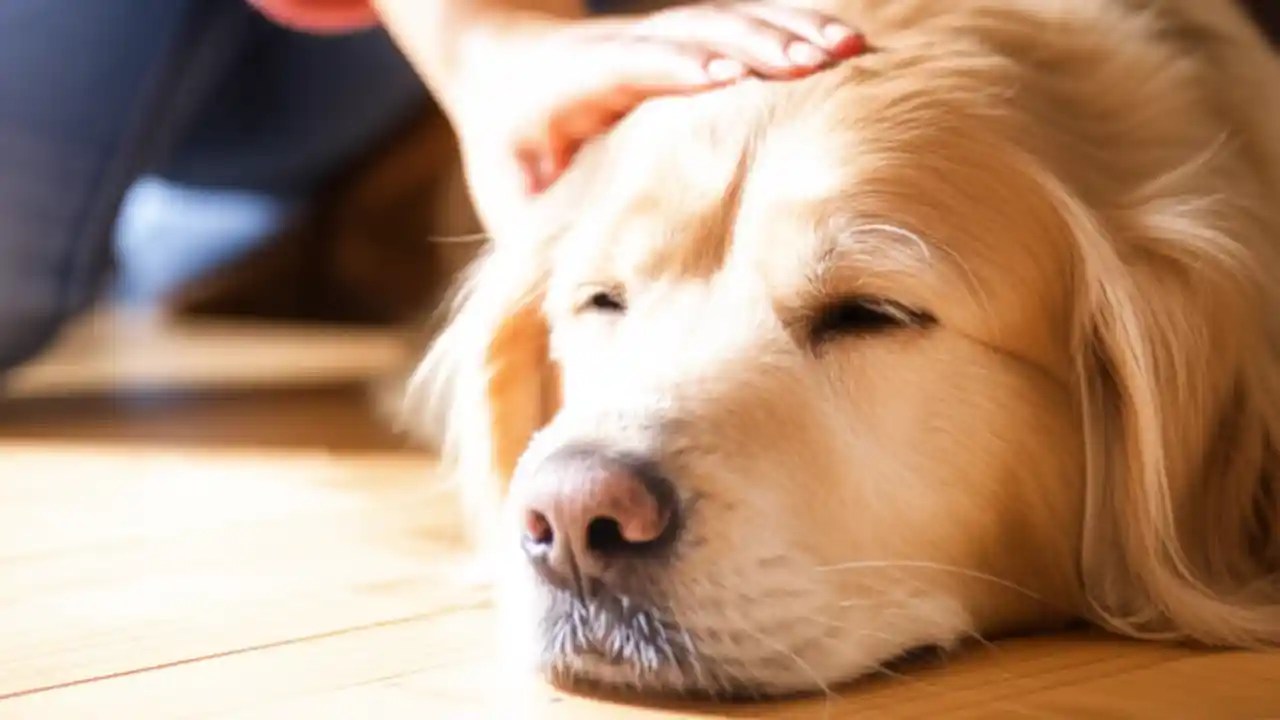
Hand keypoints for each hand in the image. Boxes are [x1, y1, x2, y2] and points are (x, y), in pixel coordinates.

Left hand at [458, 2, 866, 195]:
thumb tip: (575, 295)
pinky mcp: (681, 38)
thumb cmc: (507, 148)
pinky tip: (842, 44)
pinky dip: (791, 29)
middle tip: (818, 62)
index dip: (676, 67)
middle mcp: (617, 46)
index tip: (727, 77)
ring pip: (725, 20)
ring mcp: (654, 35)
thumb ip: (542, 231)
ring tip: (850, 50)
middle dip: (756, 44)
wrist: (499, 67)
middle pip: (692, 30)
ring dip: (787, 30)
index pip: (629, 63)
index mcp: (568, 80)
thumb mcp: (507, 193)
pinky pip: (741, 25)